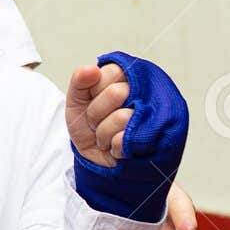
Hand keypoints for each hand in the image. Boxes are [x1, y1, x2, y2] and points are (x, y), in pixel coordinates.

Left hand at [64, 50, 188, 221]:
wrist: (96, 160)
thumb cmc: (89, 128)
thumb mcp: (76, 102)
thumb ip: (79, 81)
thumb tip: (90, 69)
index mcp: (124, 78)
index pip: (109, 73)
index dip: (93, 92)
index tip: (90, 102)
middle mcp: (142, 93)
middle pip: (116, 93)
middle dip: (96, 114)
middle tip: (97, 123)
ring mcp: (150, 116)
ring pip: (123, 117)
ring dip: (104, 133)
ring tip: (107, 137)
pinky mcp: (153, 138)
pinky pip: (127, 139)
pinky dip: (114, 146)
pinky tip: (117, 147)